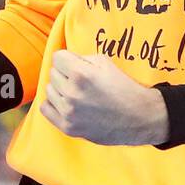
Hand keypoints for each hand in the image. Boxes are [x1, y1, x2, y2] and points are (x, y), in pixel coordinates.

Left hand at [40, 50, 168, 145]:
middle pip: (53, 73)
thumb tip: (66, 60)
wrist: (139, 118)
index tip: (76, 63)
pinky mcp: (67, 127)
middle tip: (81, 80)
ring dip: (60, 88)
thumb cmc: (124, 88)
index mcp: (81, 74)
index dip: (68, 58)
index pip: (57, 57)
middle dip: (65, 73)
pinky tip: (67, 103)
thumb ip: (82, 58)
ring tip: (77, 92)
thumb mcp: (106, 63)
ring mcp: (68, 112)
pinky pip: (45, 109)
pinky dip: (54, 104)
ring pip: (49, 90)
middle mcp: (72, 93)